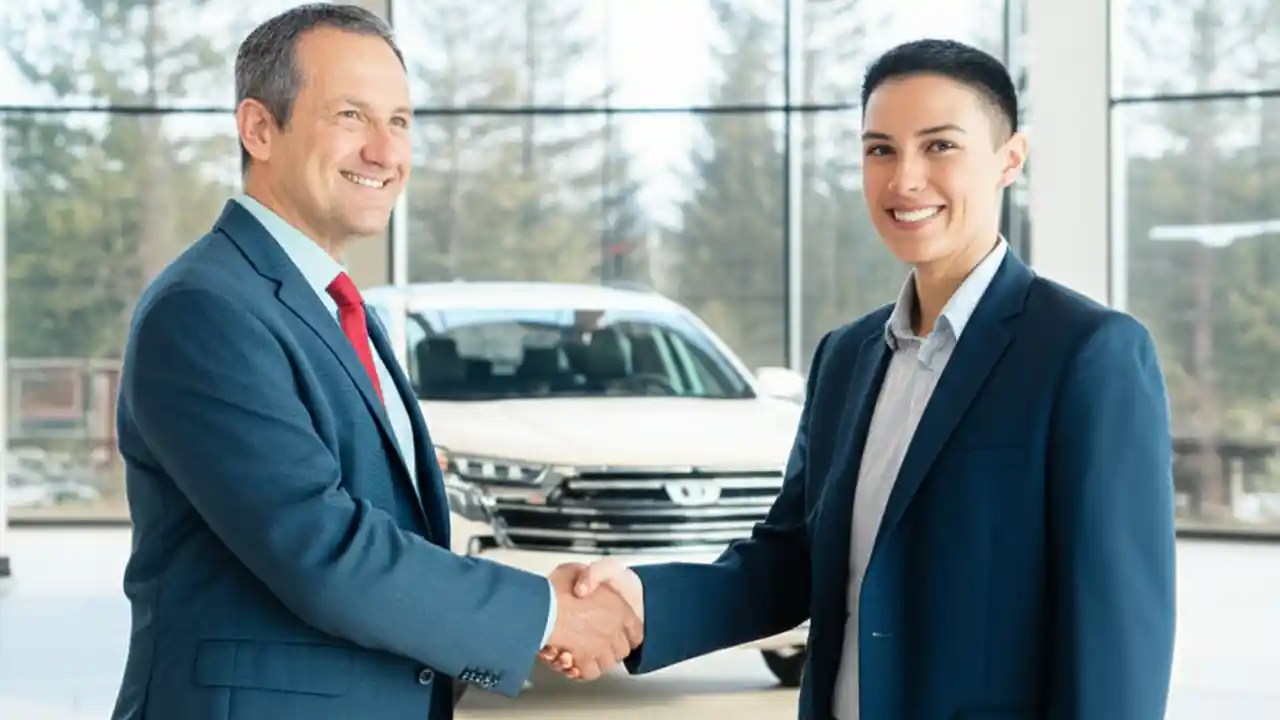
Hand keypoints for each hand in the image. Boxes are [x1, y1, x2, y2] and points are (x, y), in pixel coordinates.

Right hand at [542, 562, 642, 680]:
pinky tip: (573, 662)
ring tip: (583, 653)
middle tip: (598, 644)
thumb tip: (583, 584)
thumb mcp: (574, 571)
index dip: (626, 633)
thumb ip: (585, 578)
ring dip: (596, 660)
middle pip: (621, 650)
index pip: (635, 630)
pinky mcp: (585, 662)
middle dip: (610, 648)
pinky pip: (589, 672)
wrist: (541, 608)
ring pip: (606, 663)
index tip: (620, 635)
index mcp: (619, 608)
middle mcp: (614, 630)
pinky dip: (582, 670)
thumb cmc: (555, 590)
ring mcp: (601, 648)